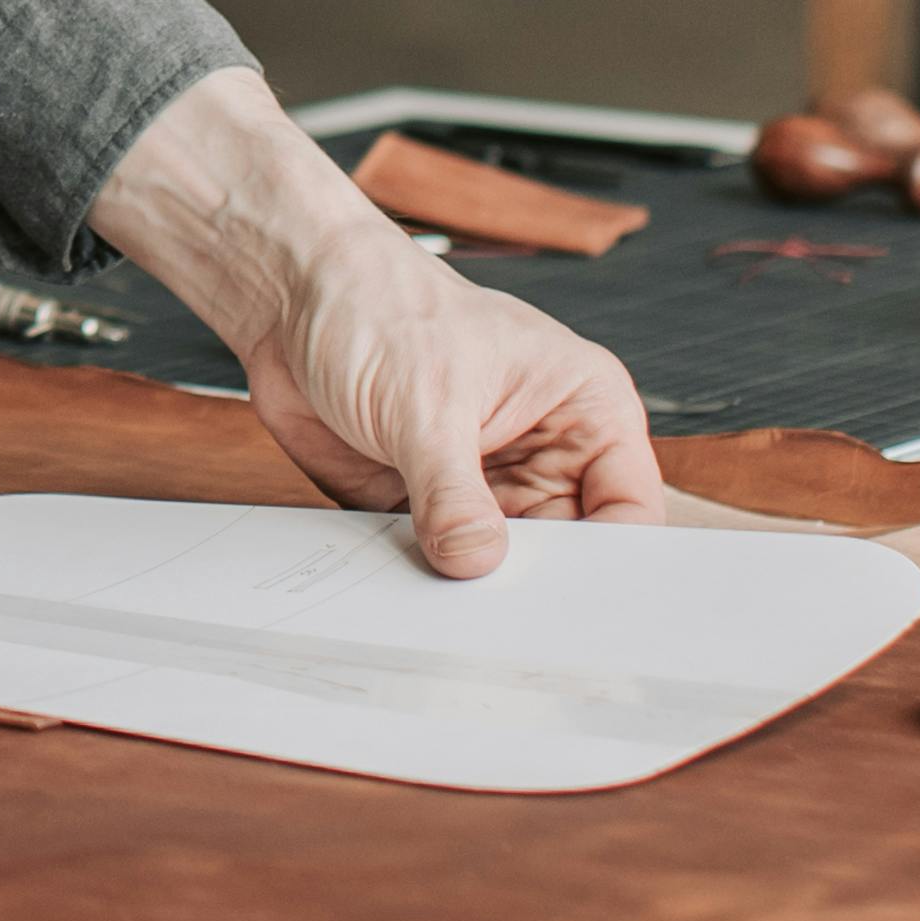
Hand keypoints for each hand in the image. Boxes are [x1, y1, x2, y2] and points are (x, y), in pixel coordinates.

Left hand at [94, 71, 663, 575]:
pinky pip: (440, 565)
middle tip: (507, 623)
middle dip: (538, 586)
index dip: (613, 560)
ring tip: (453, 610)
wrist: (289, 297)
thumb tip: (478, 565)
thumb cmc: (376, 305)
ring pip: (505, 567)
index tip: (575, 604)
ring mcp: (486, 482)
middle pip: (572, 551)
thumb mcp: (426, 403)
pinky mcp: (429, 506)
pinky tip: (406, 594)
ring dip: (476, 590)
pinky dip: (423, 581)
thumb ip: (453, 493)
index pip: (630, 506)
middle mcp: (544, 449)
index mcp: (582, 405)